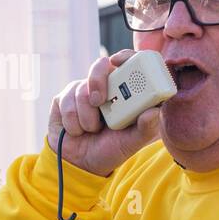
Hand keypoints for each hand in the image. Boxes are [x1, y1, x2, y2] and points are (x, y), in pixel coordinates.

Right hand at [46, 49, 162, 176]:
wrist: (80, 164)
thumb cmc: (110, 149)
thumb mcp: (131, 143)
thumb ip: (145, 128)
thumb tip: (154, 111)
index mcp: (125, 92)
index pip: (128, 64)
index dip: (125, 56)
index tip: (118, 61)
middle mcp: (104, 87)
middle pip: (101, 66)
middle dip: (97, 80)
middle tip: (98, 101)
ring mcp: (83, 91)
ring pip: (81, 88)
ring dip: (86, 116)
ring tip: (92, 130)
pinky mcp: (64, 99)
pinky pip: (66, 101)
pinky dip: (72, 121)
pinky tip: (76, 130)